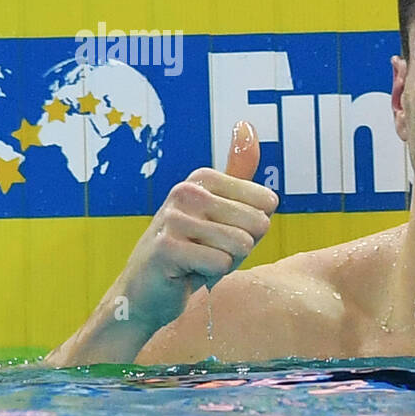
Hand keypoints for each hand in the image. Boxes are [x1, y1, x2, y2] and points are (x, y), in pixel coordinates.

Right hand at [113, 120, 277, 333]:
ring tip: (198, 262)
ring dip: (226, 264)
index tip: (221, 233)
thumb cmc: (192, 252)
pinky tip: (187, 274)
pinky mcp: (166, 248)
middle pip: (258, 224)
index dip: (252, 228)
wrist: (147, 292)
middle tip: (210, 252)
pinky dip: (210, 277)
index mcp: (203, 178)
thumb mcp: (220, 208)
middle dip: (242, 248)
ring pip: (241, 245)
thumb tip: (246, 124)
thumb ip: (238, 171)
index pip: (267, 204)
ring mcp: (174, 218)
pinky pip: (221, 264)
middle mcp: (187, 191)